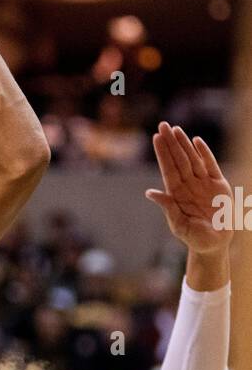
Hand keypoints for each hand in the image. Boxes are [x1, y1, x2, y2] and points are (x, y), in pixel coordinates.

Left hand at [146, 123, 232, 255]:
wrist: (214, 245)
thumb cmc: (194, 237)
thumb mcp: (179, 224)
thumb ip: (168, 207)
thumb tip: (150, 193)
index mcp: (177, 194)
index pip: (168, 169)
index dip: (163, 153)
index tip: (156, 138)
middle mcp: (189, 185)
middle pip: (178, 160)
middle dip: (171, 143)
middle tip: (162, 125)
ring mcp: (203, 183)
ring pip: (192, 159)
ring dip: (184, 144)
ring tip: (176, 129)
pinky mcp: (219, 184)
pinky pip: (211, 165)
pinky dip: (205, 153)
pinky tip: (197, 141)